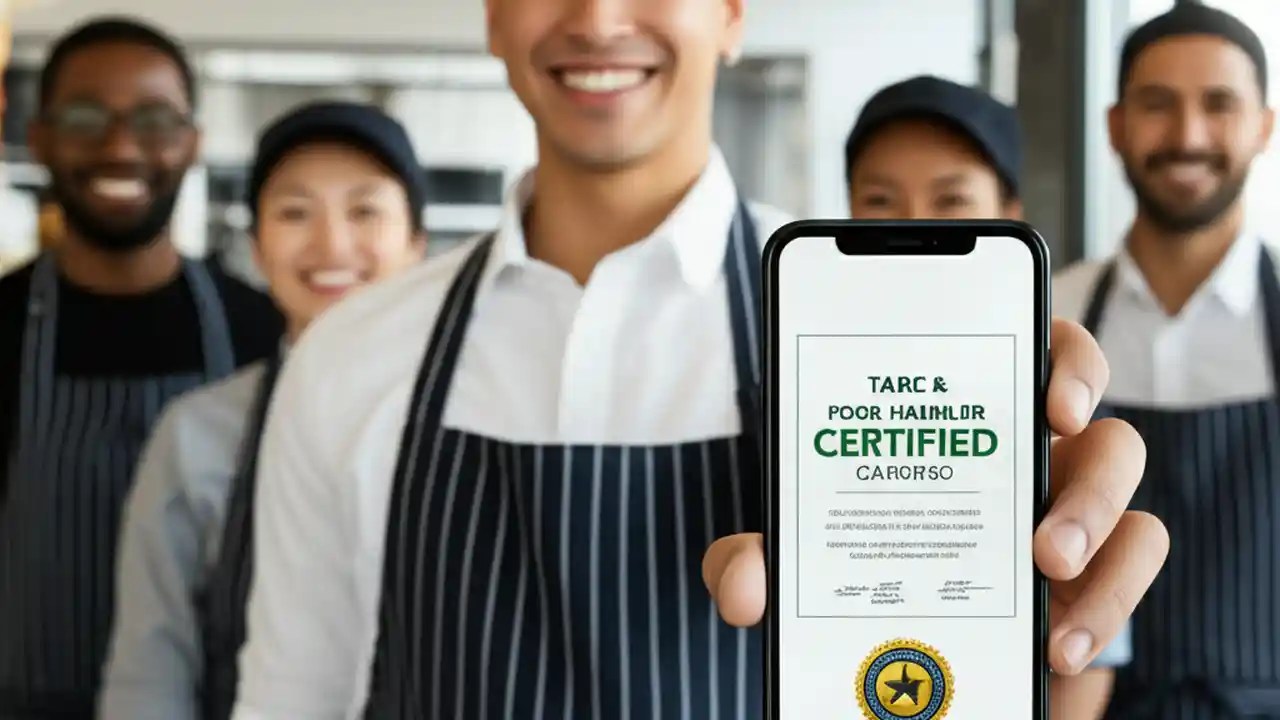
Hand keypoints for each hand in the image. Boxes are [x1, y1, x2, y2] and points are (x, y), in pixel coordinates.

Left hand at [703, 317, 1168, 675]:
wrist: (901, 647)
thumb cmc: (858, 565)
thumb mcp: (800, 559)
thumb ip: (762, 561)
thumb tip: (742, 588)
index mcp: (968, 416)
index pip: (1033, 348)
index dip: (1059, 359)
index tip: (1051, 403)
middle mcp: (1031, 450)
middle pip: (1100, 428)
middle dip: (1088, 479)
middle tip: (1044, 542)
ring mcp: (1071, 512)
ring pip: (1128, 498)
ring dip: (1103, 536)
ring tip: (1052, 584)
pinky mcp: (1094, 579)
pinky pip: (1134, 568)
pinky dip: (1110, 607)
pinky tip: (1061, 647)